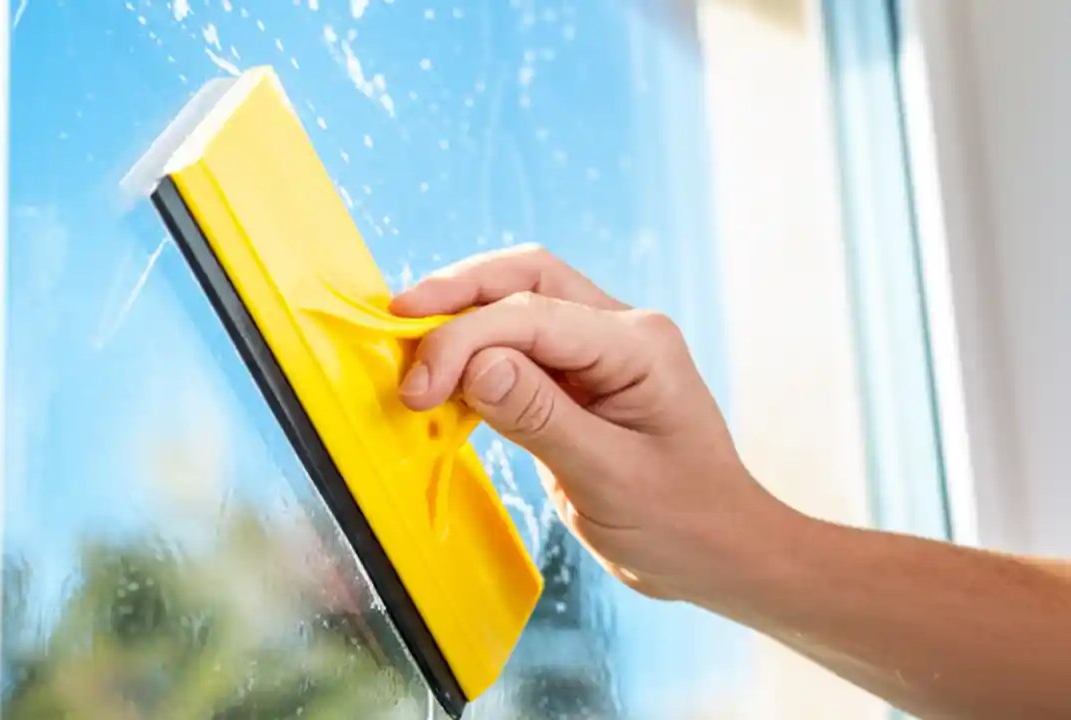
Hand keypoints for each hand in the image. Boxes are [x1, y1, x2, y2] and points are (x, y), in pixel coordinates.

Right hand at [391, 246, 796, 600]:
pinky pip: (519, 344)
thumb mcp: (609, 477)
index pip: (533, 315)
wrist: (721, 552)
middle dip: (458, 293)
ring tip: (410, 344)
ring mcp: (600, 351)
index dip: (465, 341)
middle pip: (525, 276)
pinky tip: (444, 375)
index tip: (418, 387)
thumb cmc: (682, 522)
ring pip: (519, 299)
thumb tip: (474, 364)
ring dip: (463, 314)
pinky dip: (475, 352)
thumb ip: (541, 416)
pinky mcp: (579, 378)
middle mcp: (621, 331)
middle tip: (398, 320)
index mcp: (638, 345)